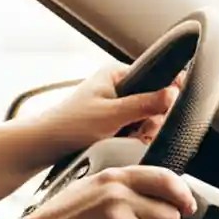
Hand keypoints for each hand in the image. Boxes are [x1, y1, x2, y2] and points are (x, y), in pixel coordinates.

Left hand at [33, 62, 182, 154]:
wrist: (45, 145)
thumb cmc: (70, 125)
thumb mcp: (112, 114)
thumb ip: (144, 104)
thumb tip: (174, 93)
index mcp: (117, 73)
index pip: (158, 76)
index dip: (167, 93)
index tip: (169, 109)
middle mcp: (118, 85)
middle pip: (155, 99)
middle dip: (153, 118)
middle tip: (141, 130)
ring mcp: (116, 104)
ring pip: (147, 117)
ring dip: (144, 130)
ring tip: (130, 138)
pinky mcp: (113, 121)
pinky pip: (136, 128)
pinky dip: (135, 137)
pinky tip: (128, 144)